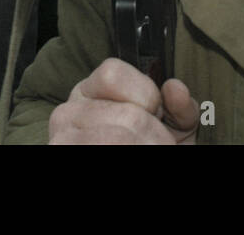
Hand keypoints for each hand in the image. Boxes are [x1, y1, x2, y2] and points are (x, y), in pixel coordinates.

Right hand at [49, 57, 198, 143]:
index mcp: (89, 92)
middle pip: (127, 115)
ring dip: (146, 146)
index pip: (112, 74)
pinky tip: (133, 151)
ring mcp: (64, 140)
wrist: (138, 168)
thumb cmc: (150, 146)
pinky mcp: (64, 152)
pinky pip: (110, 147)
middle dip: (155, 134)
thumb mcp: (171, 125)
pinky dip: (136, 150)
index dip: (146, 96)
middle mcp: (68, 112)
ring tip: (145, 149)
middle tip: (154, 143)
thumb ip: (180, 107)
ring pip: (121, 138)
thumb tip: (175, 89)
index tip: (156, 113)